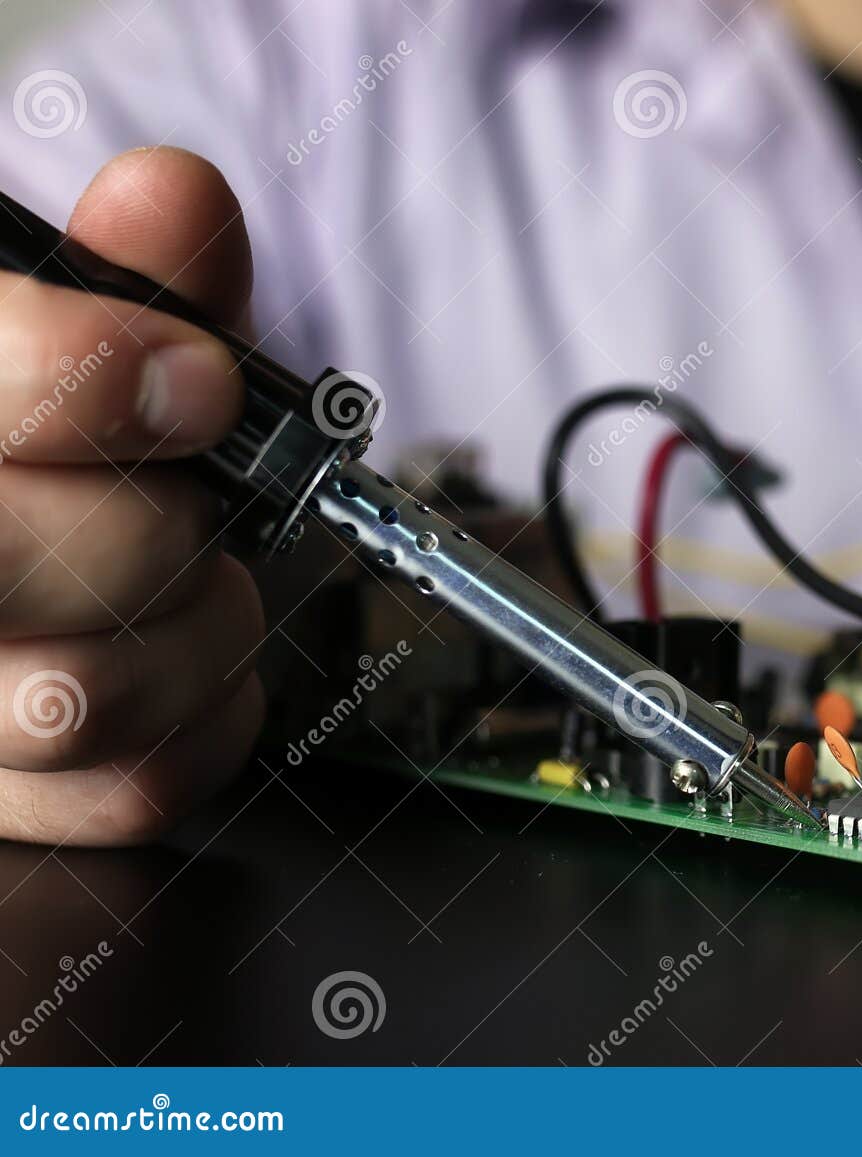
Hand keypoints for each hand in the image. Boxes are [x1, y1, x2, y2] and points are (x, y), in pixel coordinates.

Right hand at [0, 147, 263, 844]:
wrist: (42, 529)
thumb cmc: (52, 435)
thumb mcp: (88, 323)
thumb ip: (134, 271)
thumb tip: (172, 199)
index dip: (83, 379)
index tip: (197, 378)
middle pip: (4, 560)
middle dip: (153, 523)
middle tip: (185, 494)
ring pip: (74, 701)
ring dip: (198, 624)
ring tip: (193, 572)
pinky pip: (131, 789)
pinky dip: (208, 715)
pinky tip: (193, 651)